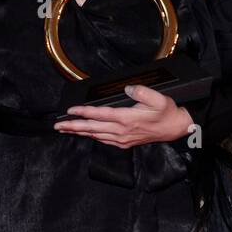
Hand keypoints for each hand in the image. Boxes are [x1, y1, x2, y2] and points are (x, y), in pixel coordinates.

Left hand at [53, 84, 192, 147]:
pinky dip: (91, 136)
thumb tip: (128, 89)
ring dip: (79, 132)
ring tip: (65, 130)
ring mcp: (121, 139)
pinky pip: (103, 140)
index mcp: (126, 119)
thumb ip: (142, 92)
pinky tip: (84, 133)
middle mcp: (121, 131)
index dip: (83, 112)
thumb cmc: (166, 112)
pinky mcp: (124, 143)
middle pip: (91, 128)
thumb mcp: (158, 98)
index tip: (69, 111)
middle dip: (73, 126)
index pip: (99, 115)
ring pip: (95, 135)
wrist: (174, 129)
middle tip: (57, 126)